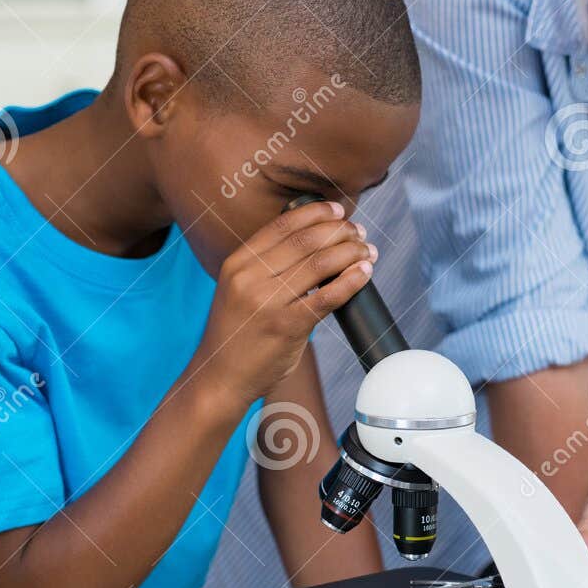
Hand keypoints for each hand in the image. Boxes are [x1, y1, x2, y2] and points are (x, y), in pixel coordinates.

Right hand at [196, 201, 375, 403]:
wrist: (220, 376)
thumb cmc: (237, 333)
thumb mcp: (238, 289)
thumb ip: (266, 266)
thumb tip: (314, 243)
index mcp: (237, 262)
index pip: (283, 224)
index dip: (316, 213)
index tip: (338, 211)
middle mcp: (250, 277)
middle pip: (307, 240)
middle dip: (341, 231)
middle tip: (360, 234)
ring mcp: (268, 302)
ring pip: (321, 263)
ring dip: (352, 253)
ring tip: (367, 252)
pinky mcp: (287, 326)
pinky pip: (328, 296)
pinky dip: (352, 280)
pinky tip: (365, 273)